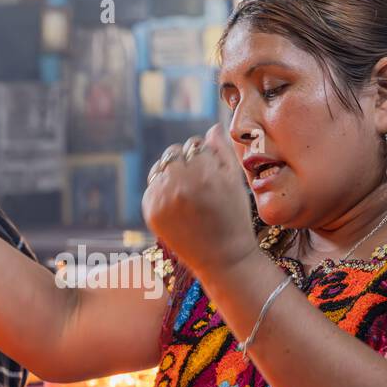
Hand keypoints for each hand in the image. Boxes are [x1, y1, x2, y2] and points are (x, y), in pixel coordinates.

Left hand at [142, 123, 257, 278]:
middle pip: (173, 153)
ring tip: (187, 194)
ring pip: (160, 169)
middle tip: (198, 182)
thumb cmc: (234, 218)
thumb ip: (223, 151)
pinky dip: (162, 191)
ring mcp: (162, 199)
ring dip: (171, 174)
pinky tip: (177, 205)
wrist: (222, 258)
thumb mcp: (236, 182)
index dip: (205, 156)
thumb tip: (212, 128)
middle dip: (185, 161)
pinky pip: (152, 187)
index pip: (195, 145)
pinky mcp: (151, 212)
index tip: (211, 170)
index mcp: (204, 173)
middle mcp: (180, 184)